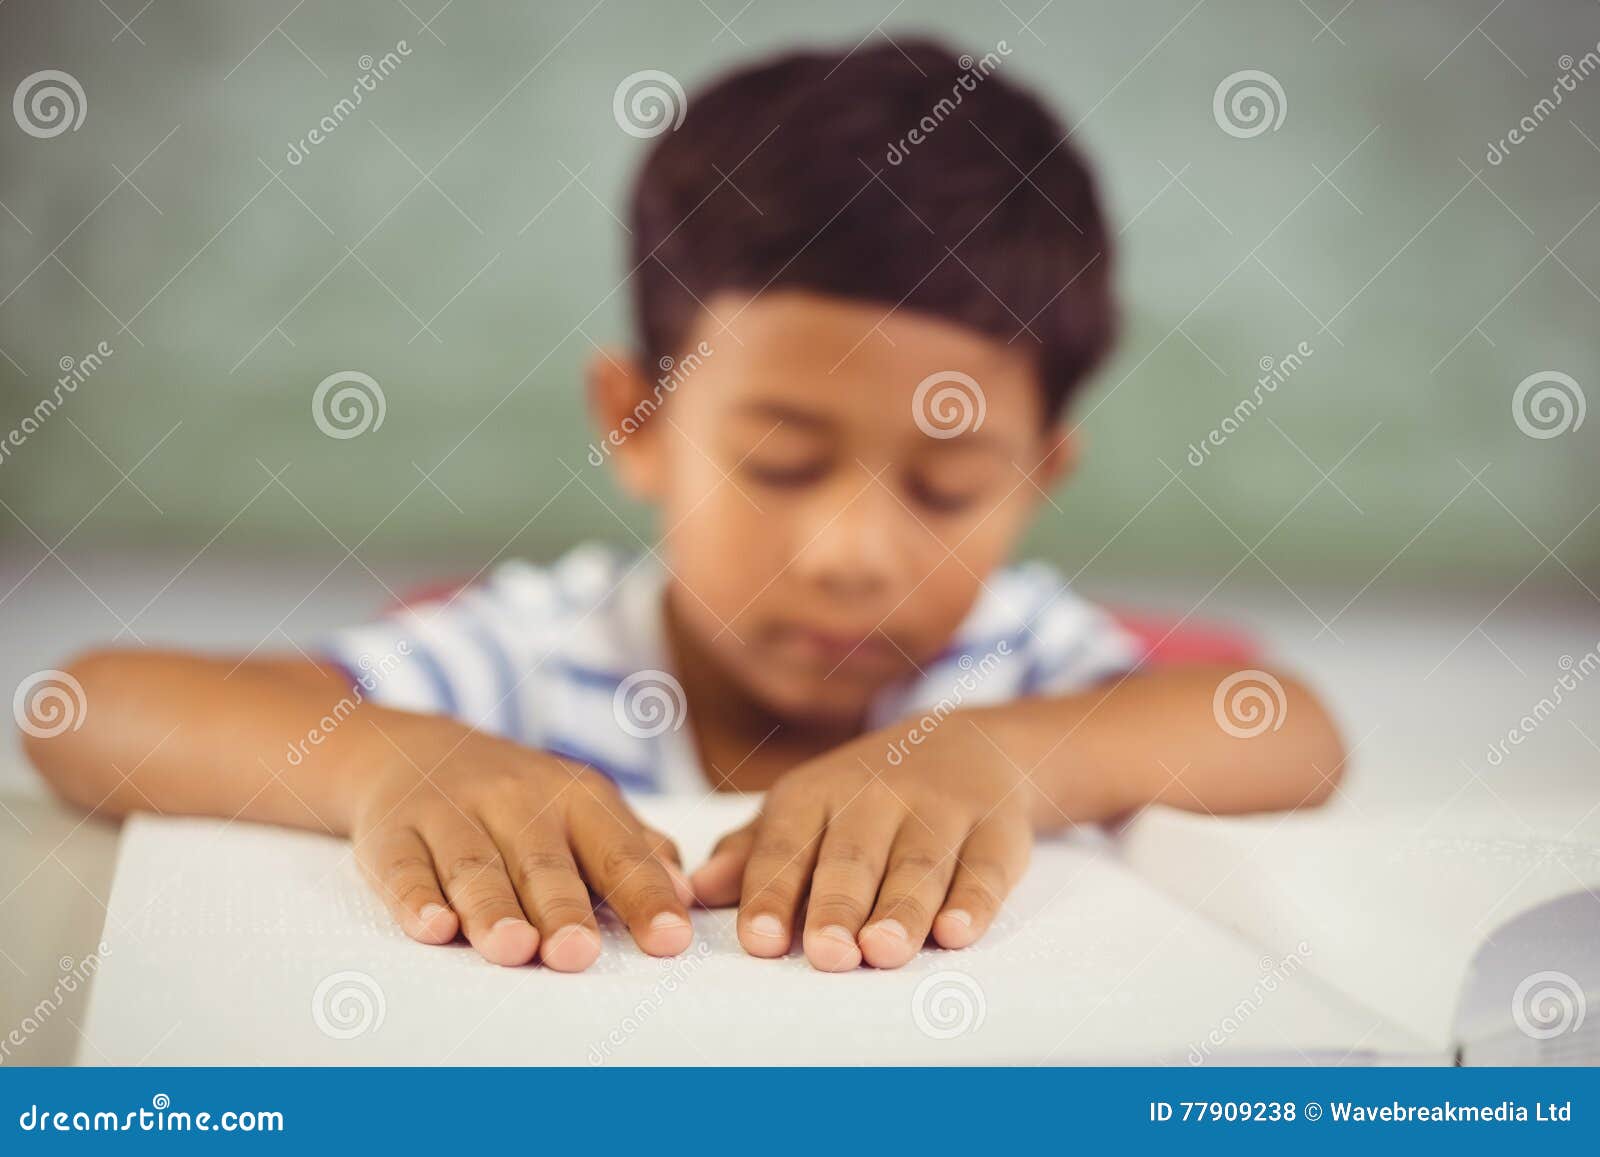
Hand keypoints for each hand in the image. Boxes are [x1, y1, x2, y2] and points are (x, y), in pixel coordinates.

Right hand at [344, 715, 692, 969]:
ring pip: (474, 865)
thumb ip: (636, 853)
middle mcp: (516, 800)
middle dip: (562, 909)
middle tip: (579, 954)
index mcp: (578, 798)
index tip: (670, 940)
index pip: (618, 853)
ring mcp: (450, 812)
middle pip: (543, 862)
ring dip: (492, 908)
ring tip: (512, 948)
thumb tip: (687, 897)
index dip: (645, 896)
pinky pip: (403, 866)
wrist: (415, 750)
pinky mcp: (392, 831)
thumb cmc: (522, 802)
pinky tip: (431, 927)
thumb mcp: (584, 810)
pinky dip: (414, 897)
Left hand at [690, 718, 1031, 970]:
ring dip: (902, 909)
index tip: (760, 941)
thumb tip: (697, 890)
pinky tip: (958, 932)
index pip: (788, 845)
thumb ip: (753, 852)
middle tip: (827, 954)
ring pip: (919, 865)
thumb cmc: (864, 796)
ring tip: (883, 950)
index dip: (774, 892)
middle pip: (854, 856)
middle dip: (838, 905)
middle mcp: (878, 796)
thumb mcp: (805, 809)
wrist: (968, 745)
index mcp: (817, 794)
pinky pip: (986, 867)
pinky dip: (975, 900)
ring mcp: (941, 811)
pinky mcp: (998, 830)